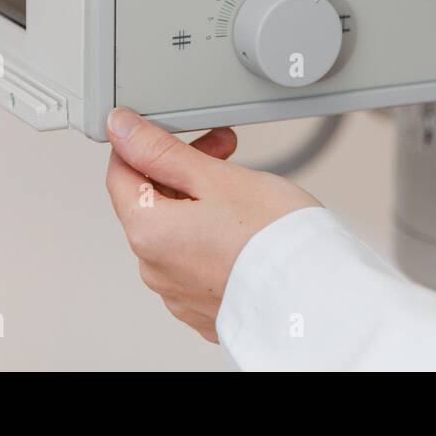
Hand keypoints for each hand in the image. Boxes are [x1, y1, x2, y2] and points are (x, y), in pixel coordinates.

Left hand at [103, 107, 318, 342]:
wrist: (314, 296)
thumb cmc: (273, 238)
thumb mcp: (216, 176)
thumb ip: (162, 151)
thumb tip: (122, 129)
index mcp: (147, 232)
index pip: (121, 172)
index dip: (150, 141)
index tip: (182, 130)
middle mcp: (154, 268)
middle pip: (152, 200)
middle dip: (184, 167)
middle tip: (226, 151)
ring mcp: (178, 292)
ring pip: (177, 230)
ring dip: (201, 201)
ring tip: (245, 191)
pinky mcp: (204, 306)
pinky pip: (197, 260)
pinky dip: (214, 236)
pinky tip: (245, 227)